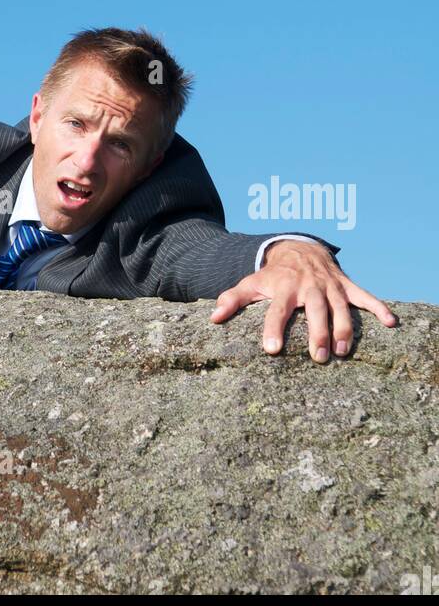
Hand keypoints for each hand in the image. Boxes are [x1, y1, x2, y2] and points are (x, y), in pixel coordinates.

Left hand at [210, 240, 396, 362]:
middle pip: (315, 310)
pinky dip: (379, 307)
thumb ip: (233, 299)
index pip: (277, 310)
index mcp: (284, 288)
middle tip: (319, 358)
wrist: (298, 247)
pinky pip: (365, 295)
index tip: (272, 350)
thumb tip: (213, 319)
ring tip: (344, 352)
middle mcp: (308, 286)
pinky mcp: (346, 284)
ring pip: (341, 307)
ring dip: (345, 328)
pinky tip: (391, 323)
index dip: (274, 328)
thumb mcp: (251, 283)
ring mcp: (329, 285)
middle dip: (318, 332)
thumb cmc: (272, 274)